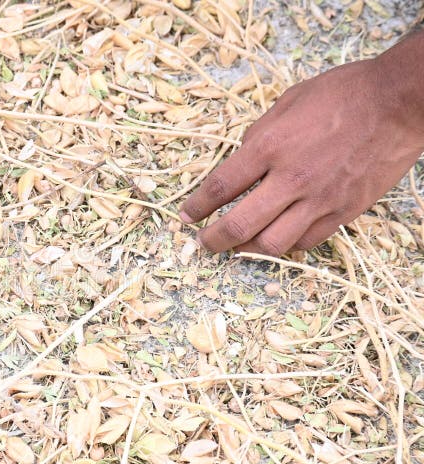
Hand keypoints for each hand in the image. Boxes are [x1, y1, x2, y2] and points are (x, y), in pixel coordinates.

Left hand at [180, 52, 423, 255]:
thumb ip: (258, 136)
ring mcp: (319, 199)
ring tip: (238, 246)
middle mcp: (291, 179)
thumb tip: (239, 162)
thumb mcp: (286, 102)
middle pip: (239, 225)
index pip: (220, 187)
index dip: (197, 207)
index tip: (186, 216)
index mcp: (270, 147)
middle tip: (203, 244)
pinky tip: (277, 237)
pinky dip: (286, 244)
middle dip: (213, 240)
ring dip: (248, 249)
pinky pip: (306, 242)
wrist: (398, 102)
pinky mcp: (344, 211)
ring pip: (272, 244)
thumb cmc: (342, 94)